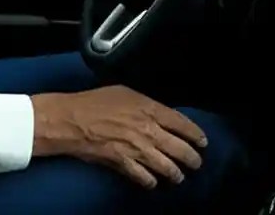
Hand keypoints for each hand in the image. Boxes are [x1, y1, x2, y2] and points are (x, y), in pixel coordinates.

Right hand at [29, 84, 207, 188]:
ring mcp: (137, 149)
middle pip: (180, 149)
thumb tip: (158, 113)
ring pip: (167, 167)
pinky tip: (152, 182)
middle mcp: (148, 130)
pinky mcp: (124, 164)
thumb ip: (145, 104)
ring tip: (179, 177)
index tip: (202, 142)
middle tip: (196, 163)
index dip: (196, 134)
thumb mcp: (124, 93)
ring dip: (175, 174)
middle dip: (192, 159)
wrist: (71, 119)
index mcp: (150, 109)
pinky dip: (151, 182)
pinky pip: (145, 178)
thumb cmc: (94, 102)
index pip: (182, 124)